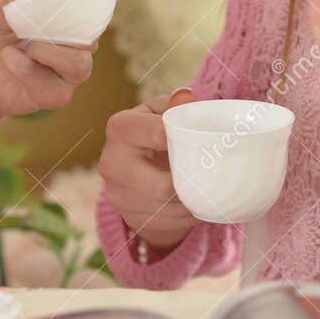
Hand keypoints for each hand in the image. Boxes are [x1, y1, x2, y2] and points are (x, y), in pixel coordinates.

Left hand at [0, 0, 97, 122]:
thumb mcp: (2, 4)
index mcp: (67, 24)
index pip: (91, 13)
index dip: (89, 3)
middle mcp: (74, 49)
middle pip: (91, 39)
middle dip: (71, 30)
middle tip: (46, 20)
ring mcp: (67, 75)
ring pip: (79, 63)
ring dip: (50, 52)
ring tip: (27, 44)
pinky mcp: (55, 96)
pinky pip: (52, 84)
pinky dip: (28, 69)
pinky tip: (10, 57)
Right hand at [97, 85, 199, 249]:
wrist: (134, 168)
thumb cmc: (154, 134)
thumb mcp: (161, 113)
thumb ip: (176, 105)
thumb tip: (186, 96)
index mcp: (120, 127)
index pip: (158, 133)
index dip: (187, 140)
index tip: (206, 144)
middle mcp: (110, 161)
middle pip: (161, 186)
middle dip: (189, 186)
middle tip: (209, 180)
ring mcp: (116, 192)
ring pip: (166, 209)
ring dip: (191, 205)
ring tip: (207, 194)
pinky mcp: (126, 214)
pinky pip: (165, 222)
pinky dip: (185, 217)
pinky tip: (196, 206)